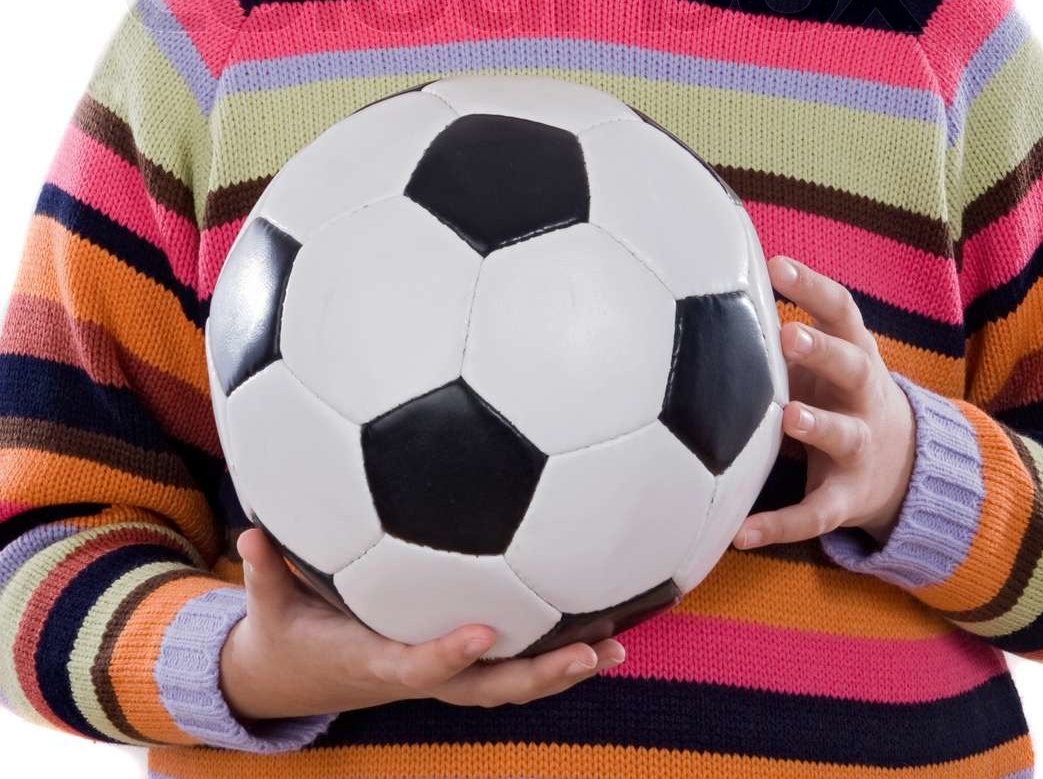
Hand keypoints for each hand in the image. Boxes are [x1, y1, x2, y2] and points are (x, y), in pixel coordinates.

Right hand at [219, 525, 626, 719]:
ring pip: (508, 682)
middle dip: (540, 675)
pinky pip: (505, 665)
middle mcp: (419, 676)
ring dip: (561, 668)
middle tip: (592, 652)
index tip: (487, 630)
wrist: (289, 683)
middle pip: (488, 687)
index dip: (452, 654)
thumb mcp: (267, 608)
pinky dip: (549, 652)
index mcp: (377, 665)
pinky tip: (594, 627)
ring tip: (617, 647)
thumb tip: (252, 529)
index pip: (421, 666)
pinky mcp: (453, 666)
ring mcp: (441, 676)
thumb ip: (265, 571)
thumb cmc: (283, 636)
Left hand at [732, 256, 916, 550]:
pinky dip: (778, 525)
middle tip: (790, 334)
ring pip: (844, 436)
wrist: (905, 467)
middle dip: (823, 351)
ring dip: (818, 426)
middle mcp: (863, 397)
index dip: (811, 287)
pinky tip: (739, 534)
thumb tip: (714, 282)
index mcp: (856, 353)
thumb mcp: (828, 356)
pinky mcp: (846, 498)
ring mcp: (860, 448)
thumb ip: (783, 328)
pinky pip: (814, 513)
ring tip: (788, 418)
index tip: (776, 264)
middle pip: (852, 367)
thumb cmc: (840, 393)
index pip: (840, 310)